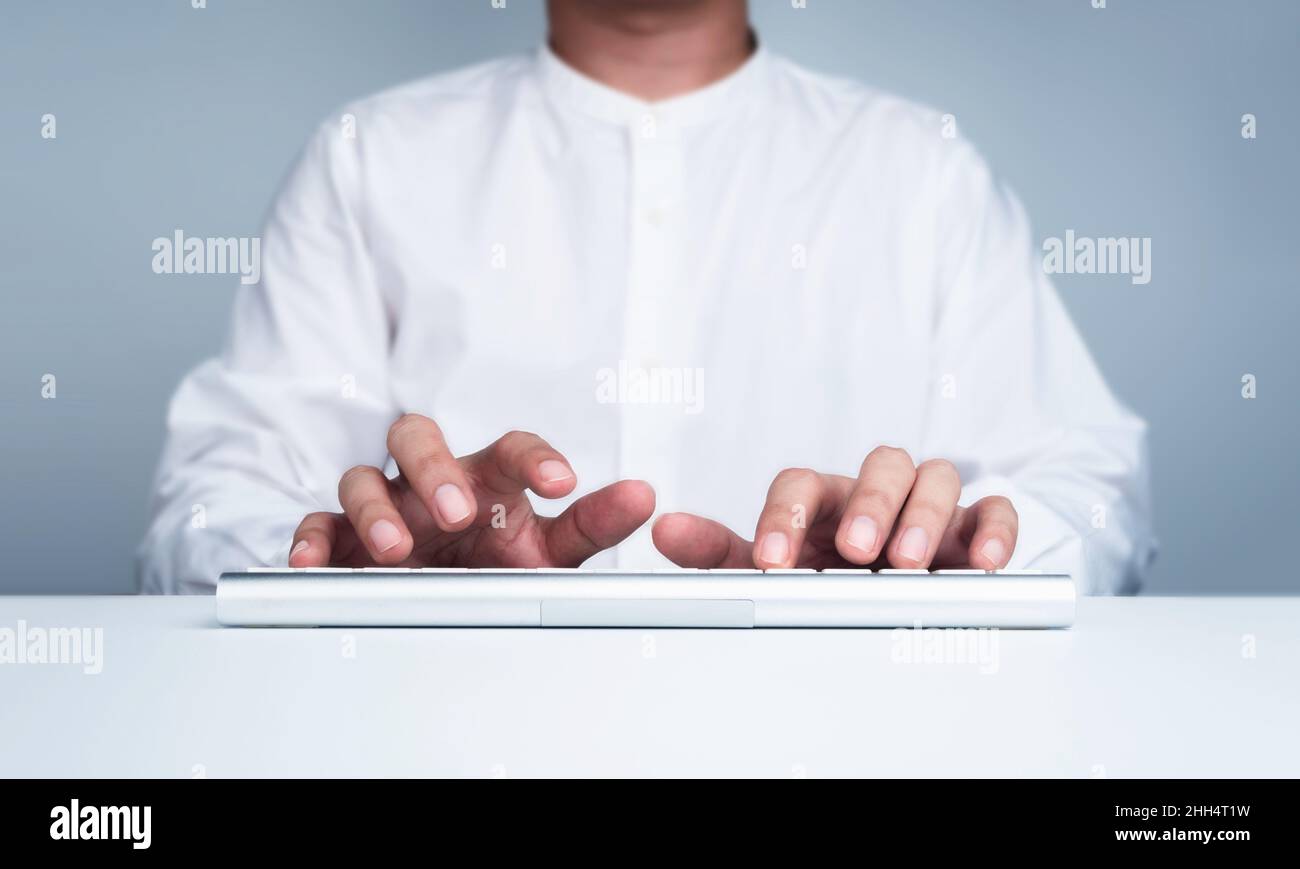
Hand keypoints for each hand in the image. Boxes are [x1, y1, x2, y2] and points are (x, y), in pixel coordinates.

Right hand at [289, 414, 654, 567]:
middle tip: (459, 510)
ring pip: (362, 476)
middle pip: (418, 437)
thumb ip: (592, 524)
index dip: (536, 459)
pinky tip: (313, 561)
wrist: (442, 599)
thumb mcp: (549, 552)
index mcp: (487, 478)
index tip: (562, 484)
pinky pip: (317, 524)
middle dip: (436, 468)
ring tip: (396, 547)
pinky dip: (310, 539)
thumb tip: (644, 496)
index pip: (510, 449)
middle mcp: (431, 481)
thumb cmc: (495, 562)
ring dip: (376, 506)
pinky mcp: (341, 539)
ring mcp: (384, 506)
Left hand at [652, 447, 1016, 570]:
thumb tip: (664, 531)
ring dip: (925, 514)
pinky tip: (983, 561)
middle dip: (869, 505)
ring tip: (909, 561)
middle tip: (854, 551)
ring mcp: (927, 507)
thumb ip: (717, 553)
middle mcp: (875, 492)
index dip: (785, 515)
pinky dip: (993, 529)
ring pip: (936, 477)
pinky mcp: (974, 530)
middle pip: (878, 465)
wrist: (884, 597)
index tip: (771, 561)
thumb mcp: (771, 569)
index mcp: (821, 499)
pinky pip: (993, 511)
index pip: (801, 483)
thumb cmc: (822, 576)